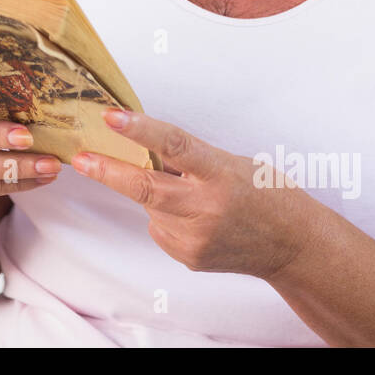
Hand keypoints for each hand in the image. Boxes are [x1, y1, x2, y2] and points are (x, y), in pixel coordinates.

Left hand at [70, 108, 318, 278]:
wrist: (293, 246)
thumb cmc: (266, 193)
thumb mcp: (232, 163)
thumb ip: (190, 159)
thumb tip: (143, 148)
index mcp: (220, 173)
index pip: (174, 145)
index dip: (139, 129)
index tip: (110, 117)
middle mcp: (206, 207)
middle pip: (144, 186)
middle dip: (107, 171)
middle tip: (80, 158)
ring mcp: (195, 237)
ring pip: (151, 207)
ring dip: (157, 194)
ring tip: (195, 197)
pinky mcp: (188, 257)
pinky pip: (161, 228)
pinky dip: (169, 217)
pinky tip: (199, 220)